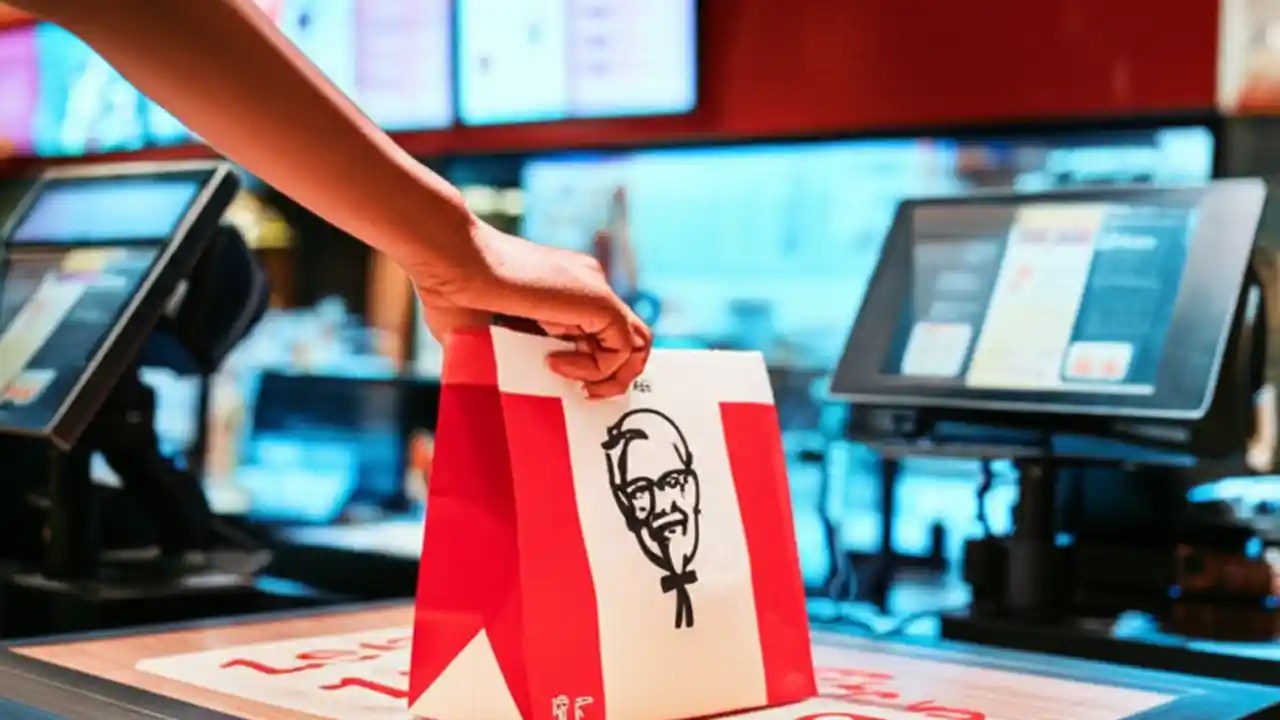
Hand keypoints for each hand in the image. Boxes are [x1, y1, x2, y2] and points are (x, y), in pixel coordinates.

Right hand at [407, 219, 651, 397]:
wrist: (450, 260)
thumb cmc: (451, 290)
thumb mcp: (484, 334)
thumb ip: (505, 353)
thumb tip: (494, 385)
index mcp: (566, 292)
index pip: (606, 334)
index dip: (595, 367)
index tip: (561, 379)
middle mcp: (588, 286)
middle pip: (631, 340)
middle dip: (612, 377)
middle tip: (580, 394)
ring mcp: (595, 289)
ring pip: (637, 344)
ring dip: (611, 377)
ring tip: (575, 386)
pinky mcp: (597, 298)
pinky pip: (623, 346)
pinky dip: (597, 368)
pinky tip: (555, 364)